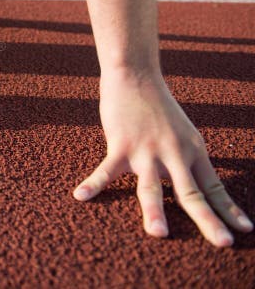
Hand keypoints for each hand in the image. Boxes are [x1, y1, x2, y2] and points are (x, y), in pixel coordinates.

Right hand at [73, 70, 252, 246]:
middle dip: (207, 221)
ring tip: (158, 233)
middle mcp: (174, 154)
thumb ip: (185, 158)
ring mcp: (146, 151)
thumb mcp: (182, 132)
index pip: (214, 187)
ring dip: (155, 211)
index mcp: (192, 152)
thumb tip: (194, 181)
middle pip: (191, 194)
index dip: (229, 210)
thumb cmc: (156, 105)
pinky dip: (93, 184)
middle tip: (222, 244)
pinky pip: (105, 170)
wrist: (135, 75)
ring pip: (151, 187)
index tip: (246, 231)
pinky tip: (81, 196)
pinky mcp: (120, 145)